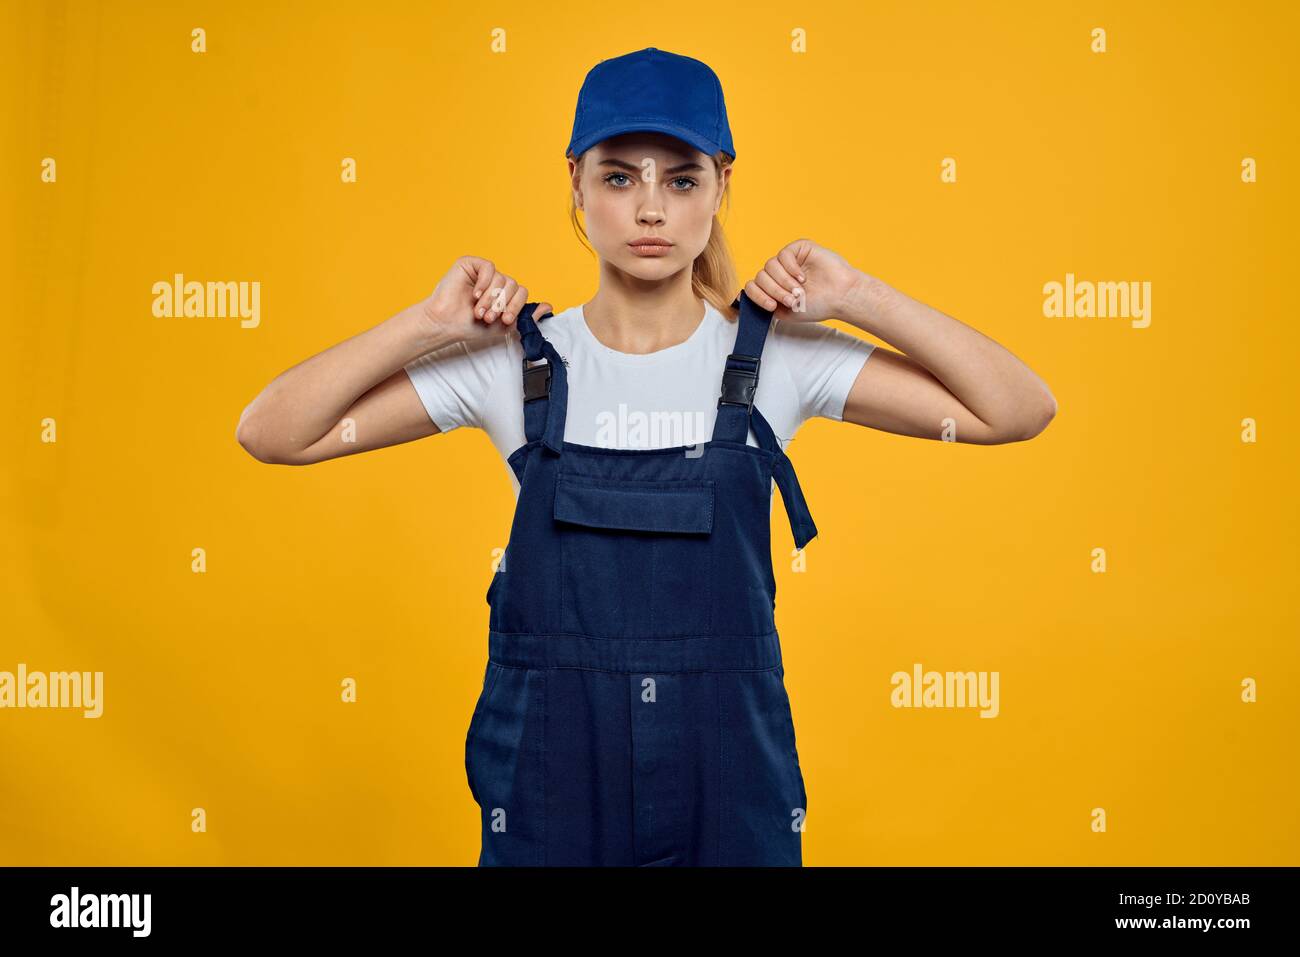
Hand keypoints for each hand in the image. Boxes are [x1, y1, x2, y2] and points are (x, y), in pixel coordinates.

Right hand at [418, 256, 551, 343]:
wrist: (446, 324)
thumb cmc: (471, 326)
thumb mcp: (504, 326)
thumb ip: (527, 316)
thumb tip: (549, 306)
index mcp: (504, 295)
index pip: (521, 293)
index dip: (516, 306)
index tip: (504, 320)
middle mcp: (496, 282)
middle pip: (514, 285)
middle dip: (502, 305)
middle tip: (488, 318)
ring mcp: (484, 273)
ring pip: (502, 279)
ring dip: (491, 299)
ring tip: (478, 311)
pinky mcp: (471, 264)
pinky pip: (489, 268)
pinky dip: (484, 283)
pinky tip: (474, 294)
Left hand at [742, 239, 868, 323]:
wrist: (841, 297)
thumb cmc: (818, 306)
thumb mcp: (787, 312)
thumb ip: (767, 305)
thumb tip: (743, 299)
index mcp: (773, 288)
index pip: (752, 287)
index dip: (758, 296)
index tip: (772, 306)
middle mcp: (777, 273)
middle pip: (760, 277)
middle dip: (775, 291)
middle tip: (792, 299)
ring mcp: (787, 260)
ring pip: (769, 266)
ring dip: (784, 281)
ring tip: (799, 290)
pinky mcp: (799, 248)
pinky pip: (783, 255)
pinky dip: (791, 268)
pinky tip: (802, 277)